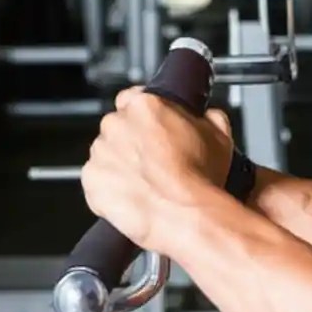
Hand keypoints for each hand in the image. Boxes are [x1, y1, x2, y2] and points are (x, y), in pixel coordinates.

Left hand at [80, 86, 233, 253]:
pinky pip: (97, 179)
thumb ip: (209, 118)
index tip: (151, 124)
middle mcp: (116, 124)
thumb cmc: (200, 178)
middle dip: (133, 139)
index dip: (145, 113)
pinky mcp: (91, 180)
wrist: (184, 215)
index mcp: (145, 106)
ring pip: (107, 152)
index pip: (133, 96)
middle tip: (155, 158)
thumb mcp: (220, 136)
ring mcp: (100, 153)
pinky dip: (111, 185)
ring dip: (121, 162)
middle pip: (118, 124)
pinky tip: (134, 194)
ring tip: (146, 181)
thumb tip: (208, 117)